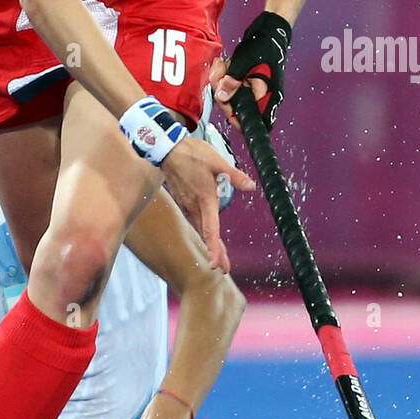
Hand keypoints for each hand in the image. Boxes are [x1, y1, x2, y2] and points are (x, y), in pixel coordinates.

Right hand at [159, 135, 253, 271]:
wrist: (168, 149)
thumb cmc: (193, 154)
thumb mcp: (217, 162)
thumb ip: (234, 176)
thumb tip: (251, 187)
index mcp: (204, 199)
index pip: (210, 229)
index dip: (214, 247)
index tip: (216, 264)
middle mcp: (194, 206)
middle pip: (206, 235)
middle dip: (215, 253)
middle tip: (223, 270)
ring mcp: (187, 204)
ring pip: (200, 229)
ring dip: (210, 243)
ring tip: (219, 258)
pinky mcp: (184, 201)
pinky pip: (195, 220)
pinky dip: (203, 232)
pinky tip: (208, 236)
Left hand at [212, 12, 292, 129]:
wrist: (269, 30)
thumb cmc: (265, 43)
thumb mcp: (245, 61)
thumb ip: (233, 80)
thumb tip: (223, 96)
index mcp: (268, 95)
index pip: (254, 121)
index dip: (236, 117)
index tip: (225, 103)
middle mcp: (262, 96)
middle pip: (237, 110)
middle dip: (223, 94)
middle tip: (219, 77)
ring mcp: (254, 90)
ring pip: (231, 98)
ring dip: (221, 83)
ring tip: (221, 66)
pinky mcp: (246, 82)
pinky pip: (231, 87)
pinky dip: (224, 78)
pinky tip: (223, 65)